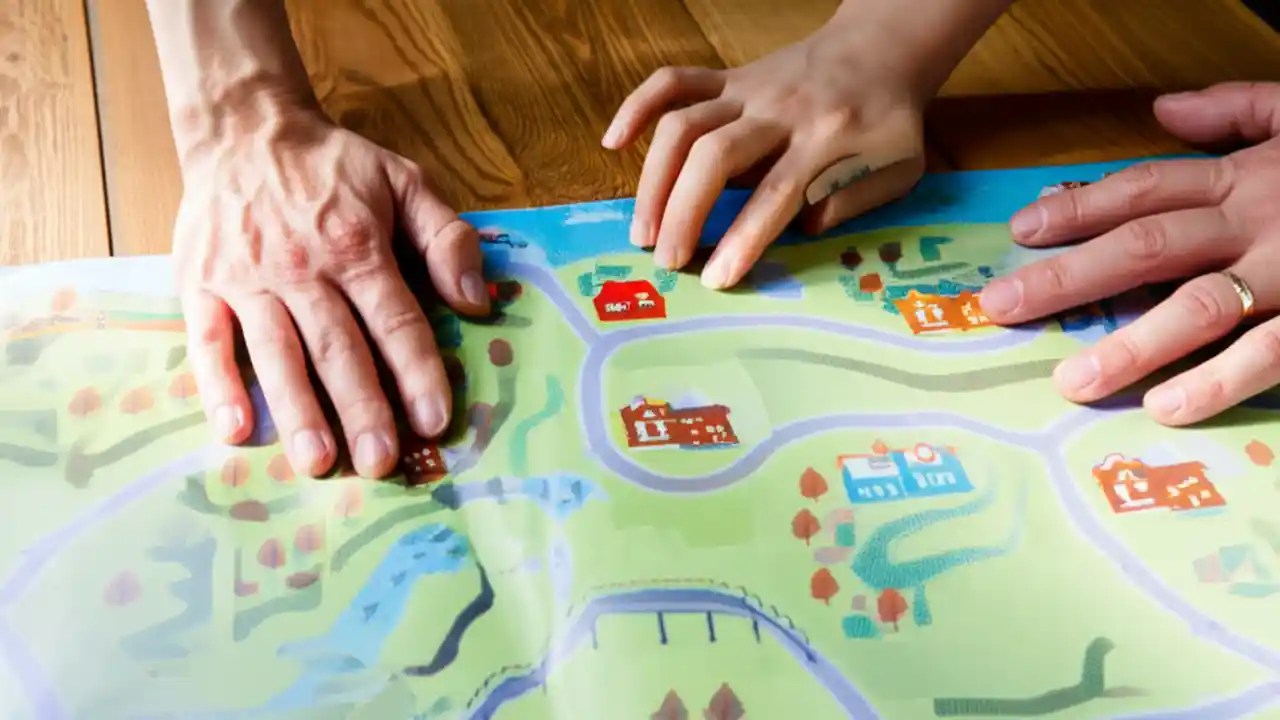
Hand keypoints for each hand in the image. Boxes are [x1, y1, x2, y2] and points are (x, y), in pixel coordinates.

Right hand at [172, 106, 489, 477]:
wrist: (244, 130)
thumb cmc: (334, 167)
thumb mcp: (405, 181)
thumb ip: (447, 239)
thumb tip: (477, 302)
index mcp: (356, 246)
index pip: (394, 320)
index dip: (417, 372)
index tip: (436, 421)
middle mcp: (302, 269)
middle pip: (337, 348)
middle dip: (362, 408)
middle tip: (381, 463)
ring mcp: (246, 280)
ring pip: (276, 353)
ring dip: (297, 410)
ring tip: (318, 462)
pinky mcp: (199, 284)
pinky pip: (207, 342)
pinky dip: (218, 387)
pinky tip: (236, 430)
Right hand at [602, 15, 928, 289]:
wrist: (881, 47)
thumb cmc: (890, 120)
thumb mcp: (900, 167)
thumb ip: (856, 199)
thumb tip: (802, 227)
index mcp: (826, 137)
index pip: (776, 191)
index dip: (743, 237)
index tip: (716, 279)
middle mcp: (778, 110)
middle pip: (715, 156)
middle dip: (684, 212)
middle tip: (667, 261)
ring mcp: (746, 89)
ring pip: (683, 124)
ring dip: (654, 179)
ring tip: (643, 231)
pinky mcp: (726, 76)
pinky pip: (672, 81)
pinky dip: (637, 107)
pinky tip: (613, 143)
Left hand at [979, 82, 1279, 424]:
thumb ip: (1238, 113)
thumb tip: (1164, 109)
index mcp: (1244, 178)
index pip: (1144, 189)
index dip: (1078, 209)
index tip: (1020, 230)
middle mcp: (1258, 221)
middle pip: (1146, 245)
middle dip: (1068, 277)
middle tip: (1004, 308)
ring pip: (1199, 304)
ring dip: (1131, 343)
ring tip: (1073, 378)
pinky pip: (1272, 353)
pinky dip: (1220, 380)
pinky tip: (1167, 407)